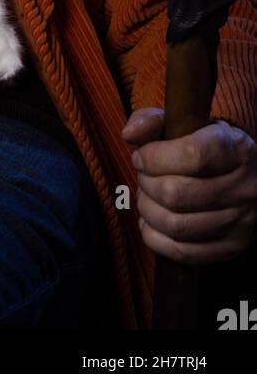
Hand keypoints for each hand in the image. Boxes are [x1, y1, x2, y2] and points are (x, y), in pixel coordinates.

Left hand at [121, 107, 256, 262]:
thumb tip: (128, 134)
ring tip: (145, 197)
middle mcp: (245, 186)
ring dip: (147, 211)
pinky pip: (182, 252)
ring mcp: (242, 221)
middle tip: (143, 177)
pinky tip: (150, 222)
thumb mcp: (184, 123)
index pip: (192, 156)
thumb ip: (152, 121)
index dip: (154, 158)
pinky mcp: (232, 247)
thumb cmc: (203, 146)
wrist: (242, 177)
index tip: (140, 157)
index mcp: (236, 148)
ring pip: (176, 225)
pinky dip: (154, 237)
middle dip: (146, 185)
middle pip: (176, 194)